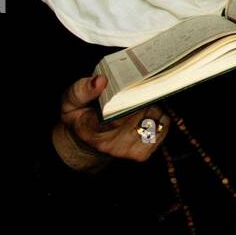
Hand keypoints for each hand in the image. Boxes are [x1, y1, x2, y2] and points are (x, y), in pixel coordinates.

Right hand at [52, 74, 169, 170]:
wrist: (89, 141)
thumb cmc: (82, 116)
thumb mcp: (72, 100)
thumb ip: (82, 89)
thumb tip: (100, 81)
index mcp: (91, 130)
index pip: (114, 117)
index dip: (127, 101)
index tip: (130, 88)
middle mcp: (110, 144)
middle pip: (138, 114)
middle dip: (140, 96)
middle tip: (135, 89)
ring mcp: (127, 151)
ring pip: (152, 118)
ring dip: (151, 105)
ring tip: (139, 101)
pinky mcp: (143, 154)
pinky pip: (163, 127)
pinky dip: (159, 116)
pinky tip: (147, 112)